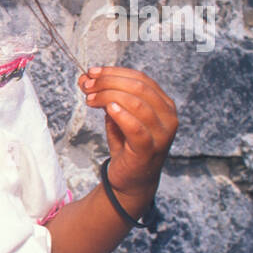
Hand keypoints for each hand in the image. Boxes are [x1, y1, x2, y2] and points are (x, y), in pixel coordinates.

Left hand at [79, 65, 177, 207]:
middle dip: (109, 82)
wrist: (131, 180)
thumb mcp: (116, 116)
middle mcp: (167, 116)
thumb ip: (105, 97)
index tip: (91, 72)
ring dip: (109, 96)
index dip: (114, 72)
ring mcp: (162, 133)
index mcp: (163, 103)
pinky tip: (108, 110)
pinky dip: (121, 116)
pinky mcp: (150, 149)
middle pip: (138, 87)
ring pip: (137, 104)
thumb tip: (85, 78)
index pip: (140, 78)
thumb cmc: (126, 145)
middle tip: (87, 85)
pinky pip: (136, 128)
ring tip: (90, 99)